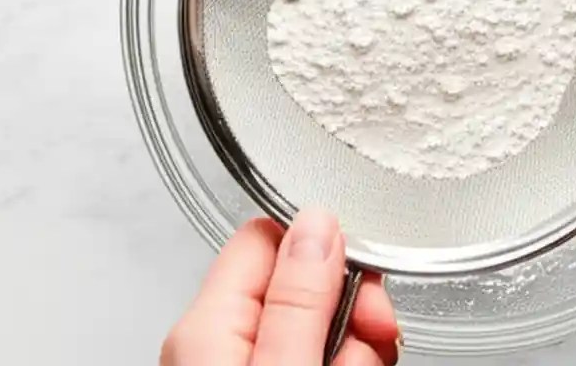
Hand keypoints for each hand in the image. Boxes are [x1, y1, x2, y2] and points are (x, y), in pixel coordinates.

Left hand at [162, 209, 399, 365]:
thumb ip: (300, 299)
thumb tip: (317, 223)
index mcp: (207, 326)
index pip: (267, 236)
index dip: (324, 249)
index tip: (360, 284)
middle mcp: (220, 344)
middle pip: (304, 281)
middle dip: (351, 309)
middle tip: (368, 341)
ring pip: (322, 324)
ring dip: (356, 347)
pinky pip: (322, 355)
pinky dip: (348, 365)